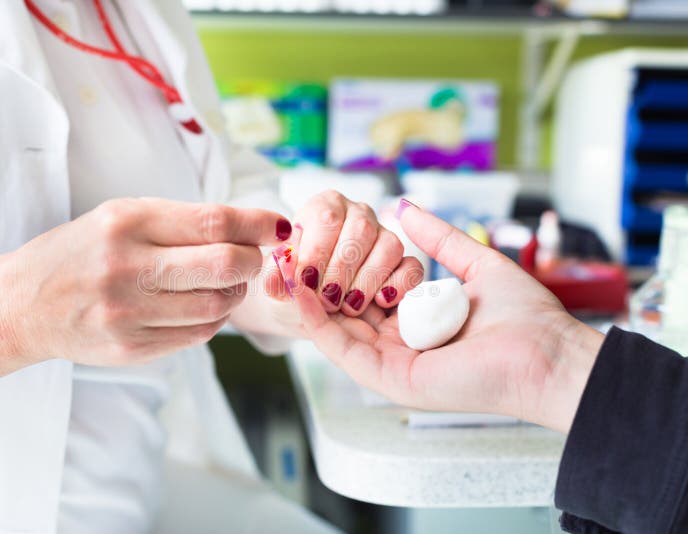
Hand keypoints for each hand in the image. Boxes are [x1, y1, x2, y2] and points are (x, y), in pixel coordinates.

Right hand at [4, 198, 290, 365]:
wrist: (23, 304)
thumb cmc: (82, 252)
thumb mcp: (121, 218)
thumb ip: (182, 222)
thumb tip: (252, 229)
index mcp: (126, 223)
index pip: (213, 221)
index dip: (257, 224)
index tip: (280, 226)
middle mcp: (127, 268)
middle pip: (225, 266)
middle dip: (252, 261)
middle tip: (251, 258)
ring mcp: (128, 315)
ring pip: (218, 306)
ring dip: (234, 293)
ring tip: (223, 282)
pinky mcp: (131, 350)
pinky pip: (198, 335)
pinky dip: (211, 319)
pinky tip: (197, 306)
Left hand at [264, 190, 423, 315]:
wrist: (311, 304)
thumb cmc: (294, 286)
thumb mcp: (279, 283)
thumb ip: (277, 278)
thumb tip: (279, 275)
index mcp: (324, 207)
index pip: (327, 217)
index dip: (317, 250)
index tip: (305, 281)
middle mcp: (357, 214)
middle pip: (360, 230)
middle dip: (342, 269)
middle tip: (326, 300)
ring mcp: (383, 234)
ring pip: (389, 246)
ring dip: (368, 279)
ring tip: (348, 306)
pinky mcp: (403, 260)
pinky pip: (412, 266)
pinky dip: (399, 284)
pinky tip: (381, 301)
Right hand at [285, 201, 603, 433]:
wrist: (549, 355)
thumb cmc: (525, 318)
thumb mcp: (475, 263)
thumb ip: (440, 240)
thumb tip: (404, 209)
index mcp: (418, 326)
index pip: (369, 296)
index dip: (344, 269)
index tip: (322, 245)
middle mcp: (401, 348)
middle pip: (347, 313)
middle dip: (318, 284)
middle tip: (292, 256)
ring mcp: (393, 366)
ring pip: (338, 331)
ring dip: (310, 300)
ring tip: (287, 268)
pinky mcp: (389, 379)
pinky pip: (343, 350)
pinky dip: (319, 321)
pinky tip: (304, 291)